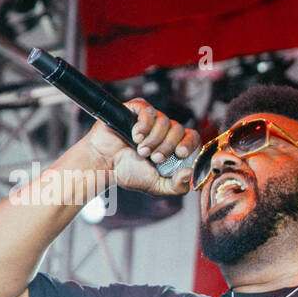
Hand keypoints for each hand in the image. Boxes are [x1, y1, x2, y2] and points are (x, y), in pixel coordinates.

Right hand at [80, 98, 198, 196]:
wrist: (104, 166)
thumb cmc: (130, 173)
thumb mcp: (157, 186)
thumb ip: (177, 186)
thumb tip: (189, 173)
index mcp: (173, 145)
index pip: (192, 136)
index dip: (189, 143)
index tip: (180, 153)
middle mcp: (164, 130)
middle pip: (178, 129)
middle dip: (167, 146)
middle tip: (154, 158)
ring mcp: (150, 119)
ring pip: (164, 120)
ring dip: (153, 139)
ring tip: (141, 150)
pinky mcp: (135, 110)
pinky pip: (148, 110)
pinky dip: (144, 125)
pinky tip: (136, 136)